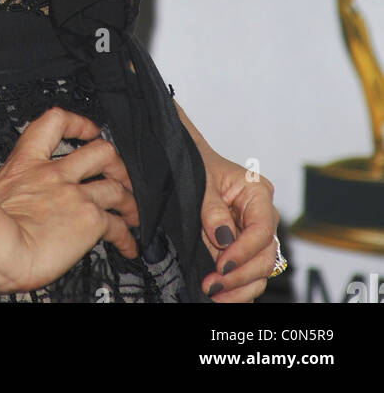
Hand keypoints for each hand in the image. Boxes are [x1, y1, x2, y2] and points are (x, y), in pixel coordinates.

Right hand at [0, 106, 140, 294]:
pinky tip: (128, 245)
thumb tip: (1, 208)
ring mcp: (74, 195)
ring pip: (116, 187)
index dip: (78, 122)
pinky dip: (127, 236)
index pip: (54, 122)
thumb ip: (2, 195)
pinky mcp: (88, 220)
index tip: (88, 130)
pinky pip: (117, 226)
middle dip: (115, 164)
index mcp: (25, 164)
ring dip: (128, 200)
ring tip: (132, 212)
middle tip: (118, 176)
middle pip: (99, 151)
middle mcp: (53, 174)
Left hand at [195, 147, 279, 302]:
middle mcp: (263, 215)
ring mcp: (256, 234)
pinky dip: (237, 288)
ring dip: (239, 287)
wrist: (192, 162)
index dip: (244, 252)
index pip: (262, 230)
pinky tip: (221, 295)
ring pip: (261, 271)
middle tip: (213, 285)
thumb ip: (212, 208)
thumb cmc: (199, 164)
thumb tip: (223, 238)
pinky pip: (250, 274)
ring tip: (213, 293)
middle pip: (265, 256)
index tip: (221, 266)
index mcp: (258, 192)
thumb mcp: (202, 179)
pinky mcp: (245, 248)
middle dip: (240, 275)